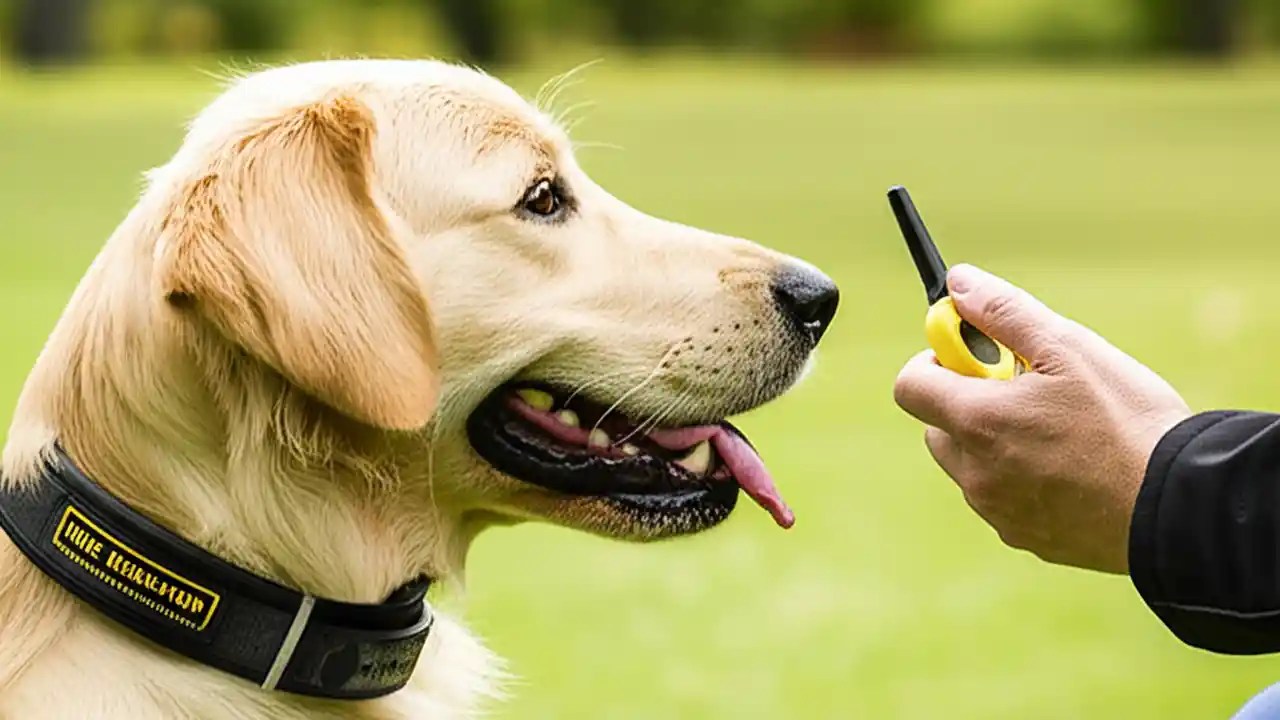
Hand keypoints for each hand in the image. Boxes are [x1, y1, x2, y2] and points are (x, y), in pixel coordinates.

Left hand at [893, 264, 1191, 573]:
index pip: (909, 386)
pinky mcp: (1024, 538)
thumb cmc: (1128, 421)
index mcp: (977, 421)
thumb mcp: (1069, 348)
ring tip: (1059, 430)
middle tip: (1026, 390)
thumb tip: (959, 284)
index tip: (974, 354)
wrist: (1179, 506)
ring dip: (993, 442)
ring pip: (970, 465)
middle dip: (968, 402)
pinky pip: (1001, 499)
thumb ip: (1004, 313)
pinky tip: (1073, 469)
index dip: (934, 361)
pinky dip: (1019, 479)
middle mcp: (975, 472)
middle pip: (937, 426)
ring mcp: (996, 510)